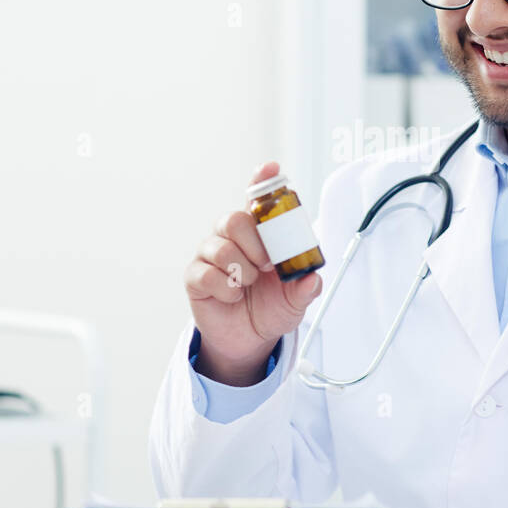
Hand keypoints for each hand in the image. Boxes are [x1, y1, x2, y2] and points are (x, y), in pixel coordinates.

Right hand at [184, 161, 323, 385]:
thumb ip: (304, 288)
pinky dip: (225, 288)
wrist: (250, 339)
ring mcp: (210, 254)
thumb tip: (311, 278)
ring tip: (248, 284)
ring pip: (220, 247)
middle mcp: (232, 237)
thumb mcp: (295, 300)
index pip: (256, 199)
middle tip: (266, 265)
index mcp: (259, 234)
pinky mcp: (195, 276)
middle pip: (234, 219)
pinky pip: (206, 273)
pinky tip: (232, 295)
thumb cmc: (271, 307)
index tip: (270, 168)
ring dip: (240, 271)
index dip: (261, 181)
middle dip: (254, 243)